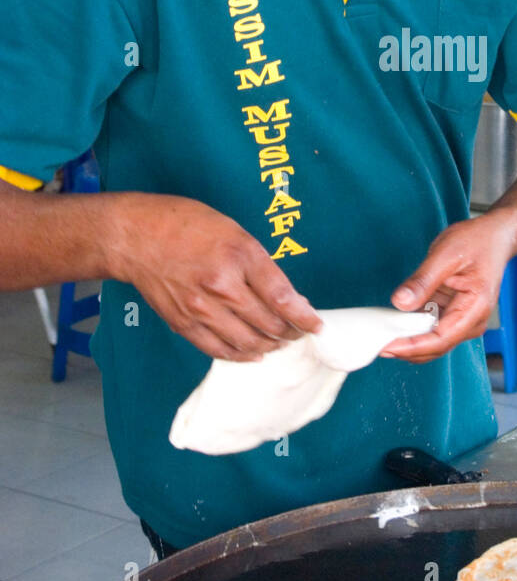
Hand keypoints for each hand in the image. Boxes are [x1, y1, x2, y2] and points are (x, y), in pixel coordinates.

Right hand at [105, 192, 321, 361]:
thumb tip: (286, 297)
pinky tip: (253, 354)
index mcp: (239, 256)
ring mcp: (200, 309)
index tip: (317, 325)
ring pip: (247, 342)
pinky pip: (218, 350)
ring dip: (269, 346)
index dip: (304, 317)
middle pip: (268, 324)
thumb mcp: (233, 231)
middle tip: (299, 333)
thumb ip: (260, 264)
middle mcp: (221, 285)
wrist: (135, 237)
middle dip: (290, 333)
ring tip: (279, 343)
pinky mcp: (183, 323)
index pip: (282, 297)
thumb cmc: (186, 225)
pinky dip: (240, 355)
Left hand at [382, 212, 516, 362]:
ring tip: (383, 335)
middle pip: (437, 346)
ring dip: (409, 340)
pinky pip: (433, 328)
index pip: (441, 339)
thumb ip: (423, 280)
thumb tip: (400, 303)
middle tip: (378, 343)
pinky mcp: (455, 314)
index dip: (412, 347)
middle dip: (408, 349)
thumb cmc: (476, 242)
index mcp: (475, 308)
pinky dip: (414, 329)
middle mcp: (472, 320)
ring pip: (433, 341)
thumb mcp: (445, 255)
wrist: (494, 236)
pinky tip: (396, 324)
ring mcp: (464, 319)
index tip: (388, 347)